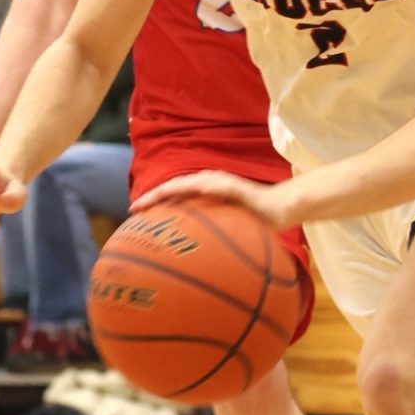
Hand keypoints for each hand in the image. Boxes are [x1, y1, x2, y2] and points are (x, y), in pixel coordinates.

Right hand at [131, 169, 296, 231]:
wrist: (281, 208)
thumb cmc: (263, 204)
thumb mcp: (243, 195)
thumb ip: (224, 188)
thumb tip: (201, 184)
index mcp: (208, 182)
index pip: (173, 187)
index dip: (153, 197)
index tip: (136, 209)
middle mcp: (206, 186)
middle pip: (171, 191)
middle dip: (152, 201)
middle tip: (134, 216)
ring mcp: (209, 196)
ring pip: (178, 200)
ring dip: (162, 208)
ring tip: (146, 224)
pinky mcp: (214, 205)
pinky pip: (189, 209)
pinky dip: (176, 215)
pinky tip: (172, 233)